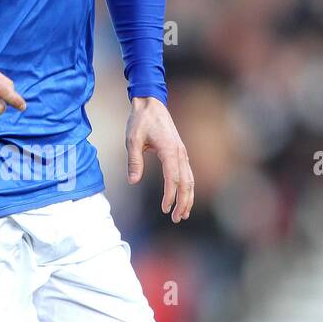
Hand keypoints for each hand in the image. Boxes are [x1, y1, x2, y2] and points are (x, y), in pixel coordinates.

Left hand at [126, 96, 193, 222]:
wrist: (151, 103)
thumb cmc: (141, 121)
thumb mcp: (132, 140)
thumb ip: (134, 161)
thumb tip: (133, 181)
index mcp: (169, 150)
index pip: (173, 178)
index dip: (170, 196)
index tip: (165, 209)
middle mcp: (180, 153)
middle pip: (186, 182)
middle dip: (183, 202)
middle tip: (176, 219)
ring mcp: (182, 152)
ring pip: (190, 179)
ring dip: (188, 197)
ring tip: (182, 214)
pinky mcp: (180, 152)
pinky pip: (187, 173)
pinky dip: (187, 187)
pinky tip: (183, 197)